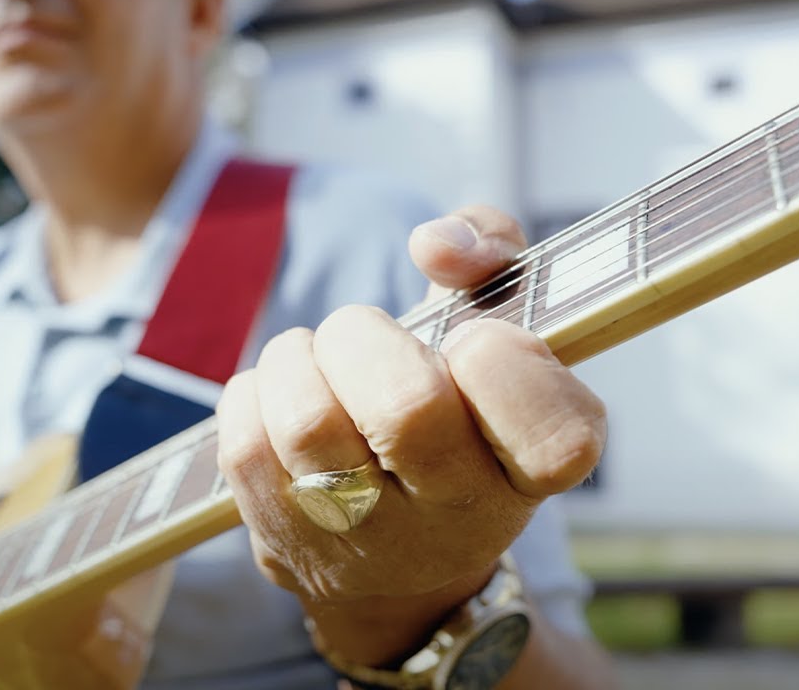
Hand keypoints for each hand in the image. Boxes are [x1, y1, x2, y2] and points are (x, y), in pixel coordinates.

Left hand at [215, 206, 605, 662]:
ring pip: (307, 422)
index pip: (553, 435)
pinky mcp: (288, 546)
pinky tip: (281, 401)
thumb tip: (437, 245)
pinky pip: (244, 445)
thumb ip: (489, 254)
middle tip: (359, 336)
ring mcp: (370, 546)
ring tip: (313, 362)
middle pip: (405, 409)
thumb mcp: (492, 328)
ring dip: (296, 360)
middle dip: (362, 338)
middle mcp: (462, 524)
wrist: (396, 553)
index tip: (470, 340)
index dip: (503, 366)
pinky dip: (255, 395)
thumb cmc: (451, 409)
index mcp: (534, 471)